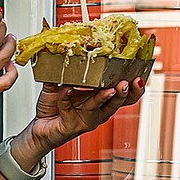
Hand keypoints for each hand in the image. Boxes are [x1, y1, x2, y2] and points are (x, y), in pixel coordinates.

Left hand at [25, 76, 146, 157]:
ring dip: (106, 97)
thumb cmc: (53, 107)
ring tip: (110, 89)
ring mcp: (87, 119)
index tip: (141, 72)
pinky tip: (65, 90)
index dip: (134, 85)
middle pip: (120, 102)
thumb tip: (63, 51)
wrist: (38, 127)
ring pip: (102, 109)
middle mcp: (98, 110)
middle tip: (128, 82)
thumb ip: (62, 70)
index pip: (124, 92)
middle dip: (127, 92)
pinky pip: (71, 110)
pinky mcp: (74, 126)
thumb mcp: (58, 84)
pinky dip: (67, 99)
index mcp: (99, 98)